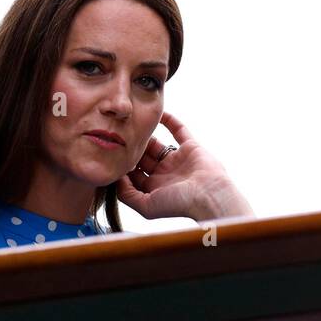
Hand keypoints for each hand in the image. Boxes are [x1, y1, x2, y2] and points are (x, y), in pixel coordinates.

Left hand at [118, 112, 251, 220]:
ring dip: (146, 136)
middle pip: (143, 158)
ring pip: (158, 144)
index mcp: (155, 188)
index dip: (123, 165)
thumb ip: (127, 195)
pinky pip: (178, 130)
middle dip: (132, 150)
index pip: (134, 174)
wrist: (208, 195)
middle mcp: (165, 174)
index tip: (112, 155)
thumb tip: (117, 178)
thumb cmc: (178, 204)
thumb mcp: (146, 206)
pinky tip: (158, 113)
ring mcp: (178, 160)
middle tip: (120, 137)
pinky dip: (169, 121)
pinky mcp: (191, 147)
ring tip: (133, 125)